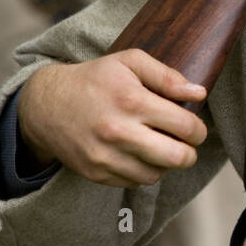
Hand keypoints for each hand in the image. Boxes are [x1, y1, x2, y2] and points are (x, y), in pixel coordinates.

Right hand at [16, 49, 207, 186]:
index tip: (195, 128)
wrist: (46, 105)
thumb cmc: (94, 80)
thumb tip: (198, 93)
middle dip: (189, 152)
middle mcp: (119, 132)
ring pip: (157, 175)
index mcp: (131, 101)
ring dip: (164, 163)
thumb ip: (167, 76)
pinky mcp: (96, 174)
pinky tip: (137, 153)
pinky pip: (135, 182)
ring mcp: (105, 156)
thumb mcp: (129, 62)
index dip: (198, 130)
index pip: (186, 127)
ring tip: (158, 146)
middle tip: (185, 144)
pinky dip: (143, 171)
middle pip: (178, 158)